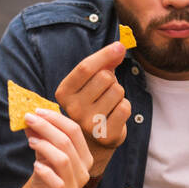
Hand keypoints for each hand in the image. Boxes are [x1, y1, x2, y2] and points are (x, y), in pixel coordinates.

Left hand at [20, 108, 93, 187]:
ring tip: (30, 141)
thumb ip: (40, 137)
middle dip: (47, 127)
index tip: (37, 111)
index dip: (56, 118)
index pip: (75, 131)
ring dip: (44, 146)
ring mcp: (75, 186)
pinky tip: (35, 166)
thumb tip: (30, 117)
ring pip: (63, 159)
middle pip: (68, 142)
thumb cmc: (46, 180)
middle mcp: (84, 171)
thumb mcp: (43, 155)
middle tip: (28, 119)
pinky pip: (57, 183)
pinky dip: (45, 171)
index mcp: (84, 157)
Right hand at [54, 42, 130, 176]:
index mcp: (63, 93)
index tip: (119, 47)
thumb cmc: (92, 103)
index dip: (105, 54)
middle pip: (105, 78)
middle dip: (112, 80)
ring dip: (119, 94)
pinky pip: (125, 107)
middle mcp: (72, 109)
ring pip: (117, 91)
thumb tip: (119, 47)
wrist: (93, 140)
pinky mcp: (105, 134)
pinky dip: (125, 107)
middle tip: (105, 91)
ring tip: (109, 104)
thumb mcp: (91, 81)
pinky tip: (115, 114)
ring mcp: (88, 124)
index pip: (85, 68)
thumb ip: (103, 62)